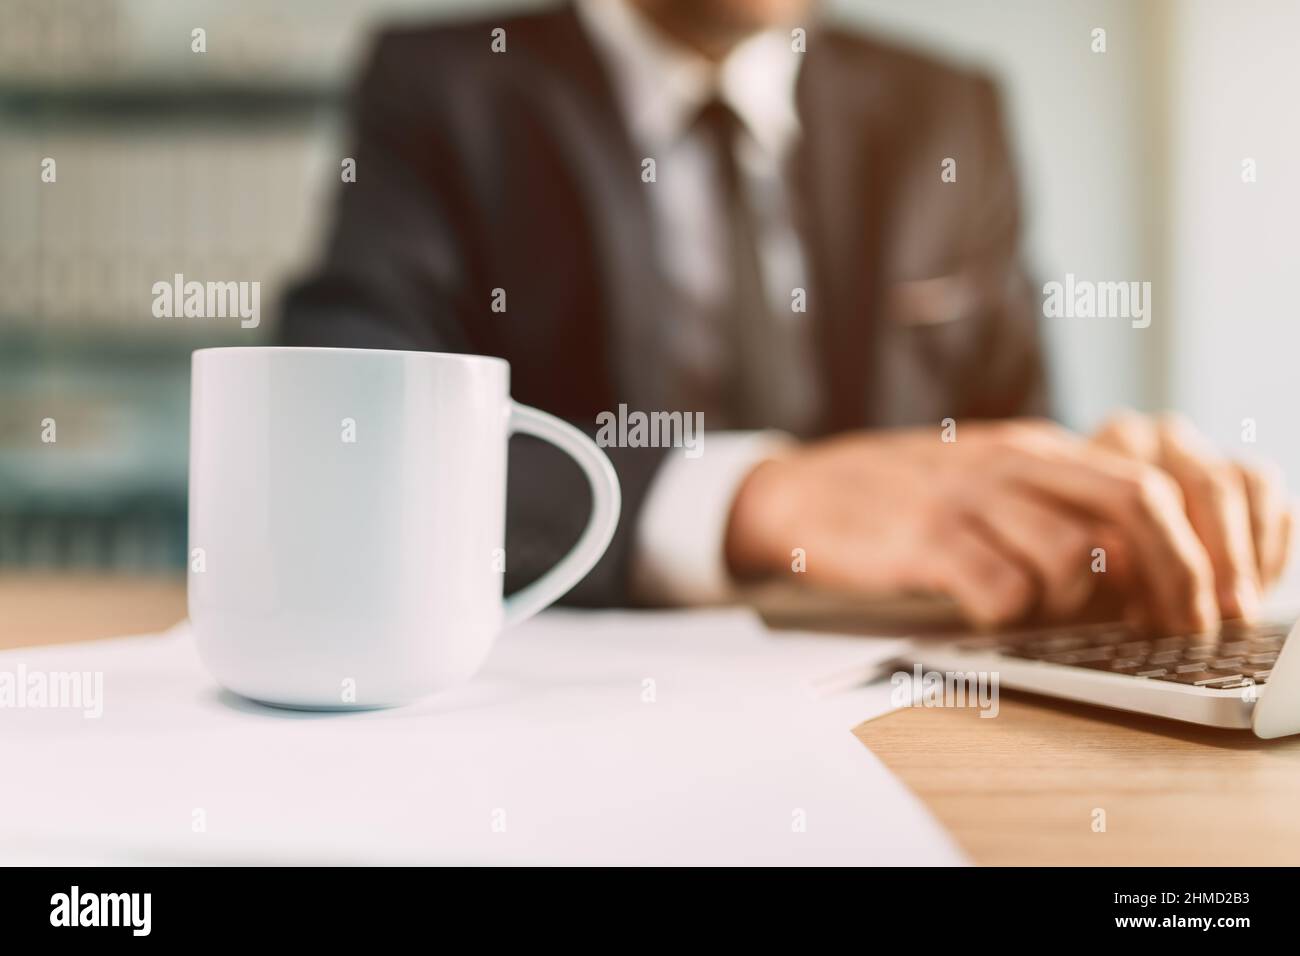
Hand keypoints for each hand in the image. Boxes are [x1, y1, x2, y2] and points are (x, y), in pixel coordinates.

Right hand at [724, 416, 1290, 631]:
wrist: (801, 490)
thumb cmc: (900, 497)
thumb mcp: (984, 478)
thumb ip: (1050, 502)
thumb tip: (1132, 561)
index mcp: (1034, 450)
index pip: (1145, 483)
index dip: (1191, 547)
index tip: (1198, 602)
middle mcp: (1011, 464)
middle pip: (1134, 502)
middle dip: (1173, 575)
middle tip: (1169, 627)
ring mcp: (967, 499)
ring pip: (1072, 556)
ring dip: (1068, 603)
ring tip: (1031, 608)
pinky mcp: (923, 540)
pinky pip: (999, 591)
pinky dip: (1005, 618)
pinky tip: (980, 612)